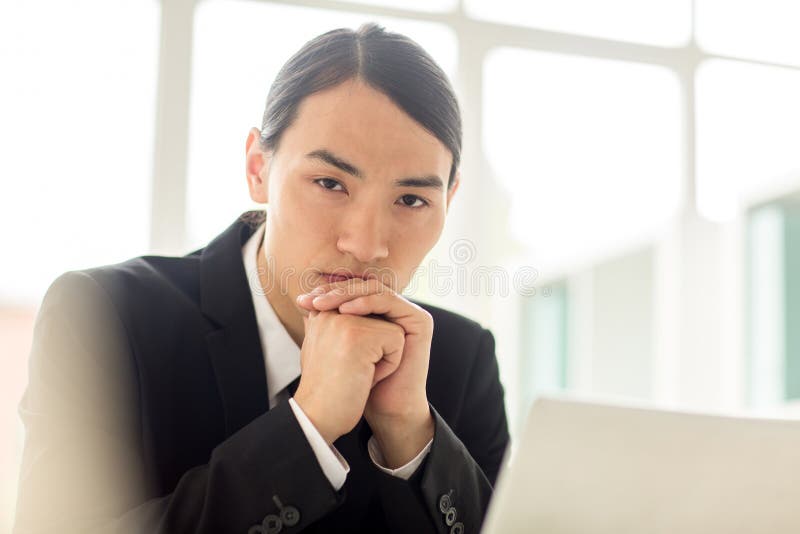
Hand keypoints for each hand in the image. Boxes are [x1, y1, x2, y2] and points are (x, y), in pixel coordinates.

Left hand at [297, 279, 434, 466]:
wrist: (384, 406)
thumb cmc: (359, 381)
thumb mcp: (338, 345)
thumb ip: (328, 321)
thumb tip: (302, 299)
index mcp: (379, 312)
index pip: (351, 291)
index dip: (327, 292)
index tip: (303, 301)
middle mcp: (395, 310)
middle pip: (362, 287)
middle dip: (334, 291)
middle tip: (311, 300)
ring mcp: (408, 314)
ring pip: (374, 290)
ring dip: (347, 294)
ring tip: (324, 304)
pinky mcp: (419, 321)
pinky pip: (390, 301)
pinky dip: (366, 302)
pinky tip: (346, 311)